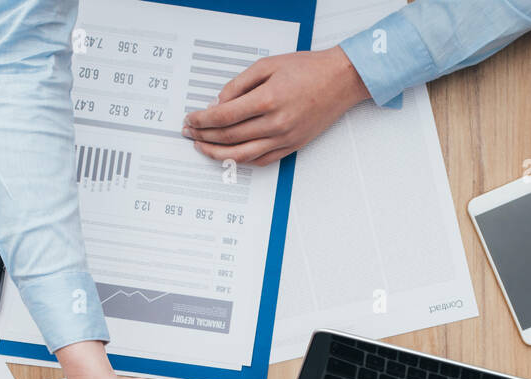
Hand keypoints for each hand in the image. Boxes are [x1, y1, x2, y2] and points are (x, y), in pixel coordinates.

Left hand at [182, 47, 369, 165]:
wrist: (340, 80)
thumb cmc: (307, 69)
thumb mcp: (268, 65)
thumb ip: (240, 84)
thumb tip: (219, 102)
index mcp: (267, 100)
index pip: (224, 116)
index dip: (203, 120)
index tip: (191, 119)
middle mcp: (275, 123)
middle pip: (229, 137)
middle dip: (204, 136)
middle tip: (190, 133)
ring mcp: (284, 138)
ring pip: (242, 155)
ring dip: (217, 154)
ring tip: (202, 148)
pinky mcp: (292, 146)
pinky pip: (261, 160)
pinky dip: (242, 160)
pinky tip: (229, 155)